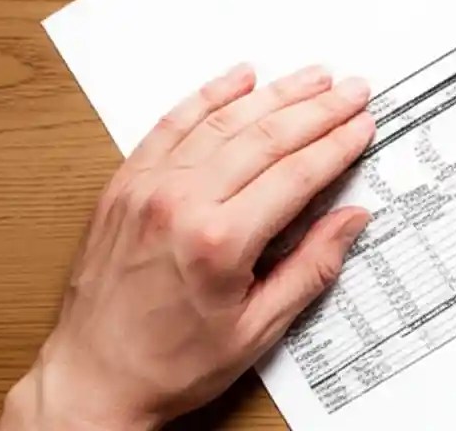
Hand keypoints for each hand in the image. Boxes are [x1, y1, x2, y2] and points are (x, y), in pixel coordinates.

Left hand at [0, 64, 374, 429]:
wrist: (93, 379)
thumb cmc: (170, 364)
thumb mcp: (257, 329)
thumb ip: (312, 268)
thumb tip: (353, 219)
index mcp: (220, 242)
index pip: (297, 175)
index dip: (337, 145)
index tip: (363, 126)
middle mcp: (181, 203)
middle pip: (266, 138)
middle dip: (318, 109)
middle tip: (352, 90)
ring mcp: (148, 188)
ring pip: (223, 122)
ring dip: (274, 94)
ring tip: (312, 76)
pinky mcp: (124, 184)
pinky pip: (171, 124)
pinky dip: (207, 97)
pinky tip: (239, 77)